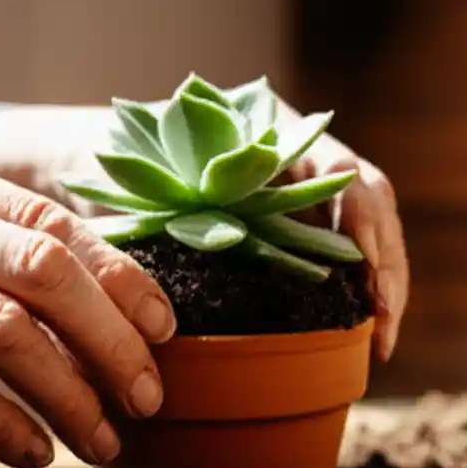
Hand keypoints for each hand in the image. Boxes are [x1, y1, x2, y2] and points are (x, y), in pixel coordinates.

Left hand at [0, 103, 408, 359]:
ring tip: (378, 340)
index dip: (362, 224)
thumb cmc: (104, 169)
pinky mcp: (288, 218)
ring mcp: (295, 182)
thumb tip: (228, 271)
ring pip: (363, 227)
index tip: (365, 275)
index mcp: (265, 127)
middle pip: (368, 199)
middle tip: (382, 328)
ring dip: (380, 282)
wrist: (80, 162)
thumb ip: (181, 221)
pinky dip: (353, 288)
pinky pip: (336, 249)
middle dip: (386, 265)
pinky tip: (358, 328)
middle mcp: (293, 148)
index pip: (339, 170)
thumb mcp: (137, 194)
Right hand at [0, 140, 175, 467]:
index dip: (123, 280)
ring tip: (103, 441)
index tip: (164, 330)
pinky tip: (31, 452)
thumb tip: (87, 289)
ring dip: (68, 394)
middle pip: (45, 272)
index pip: (56, 223)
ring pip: (2, 332)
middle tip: (147, 398)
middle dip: (113, 341)